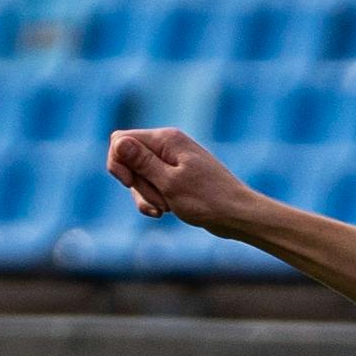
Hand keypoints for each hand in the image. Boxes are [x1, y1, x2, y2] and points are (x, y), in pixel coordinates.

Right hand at [104, 128, 262, 237]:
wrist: (238, 215)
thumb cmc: (207, 200)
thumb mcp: (169, 183)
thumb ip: (142, 162)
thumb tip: (118, 141)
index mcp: (166, 139)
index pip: (120, 140)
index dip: (118, 162)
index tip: (129, 183)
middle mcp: (168, 145)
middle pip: (128, 160)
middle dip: (136, 184)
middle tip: (159, 200)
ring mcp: (171, 162)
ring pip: (138, 176)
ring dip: (146, 196)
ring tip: (166, 208)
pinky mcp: (175, 178)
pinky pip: (151, 187)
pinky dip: (154, 200)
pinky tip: (166, 212)